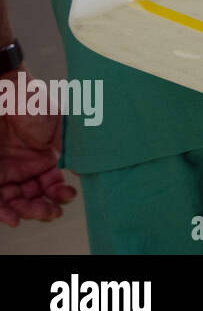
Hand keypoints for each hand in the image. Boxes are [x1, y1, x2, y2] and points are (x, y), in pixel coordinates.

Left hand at [0, 68, 76, 226]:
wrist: (9, 92)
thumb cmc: (34, 104)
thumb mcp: (59, 129)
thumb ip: (71, 151)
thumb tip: (86, 172)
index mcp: (45, 158)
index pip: (53, 185)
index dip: (60, 194)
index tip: (67, 195)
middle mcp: (26, 168)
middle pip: (35, 198)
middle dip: (44, 208)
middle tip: (52, 212)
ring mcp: (7, 171)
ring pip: (16, 202)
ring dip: (26, 212)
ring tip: (35, 214)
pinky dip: (4, 212)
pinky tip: (14, 218)